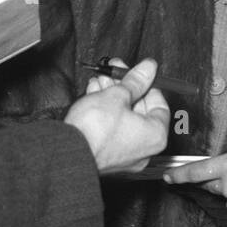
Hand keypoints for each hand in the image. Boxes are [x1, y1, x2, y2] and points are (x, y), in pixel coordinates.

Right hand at [64, 57, 169, 174]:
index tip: (139, 74)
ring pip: (124, 119)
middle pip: (140, 111)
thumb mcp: (118, 95)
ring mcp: (126, 156)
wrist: (66, 152)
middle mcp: (144, 150)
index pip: (160, 105)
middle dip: (126, 88)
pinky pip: (113, 130)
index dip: (148, 86)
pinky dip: (105, 113)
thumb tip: (147, 69)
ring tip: (100, 81)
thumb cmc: (95, 129)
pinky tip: (94, 95)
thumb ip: (135, 81)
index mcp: (156, 136)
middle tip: (116, 73)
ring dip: (113, 97)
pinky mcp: (108, 157)